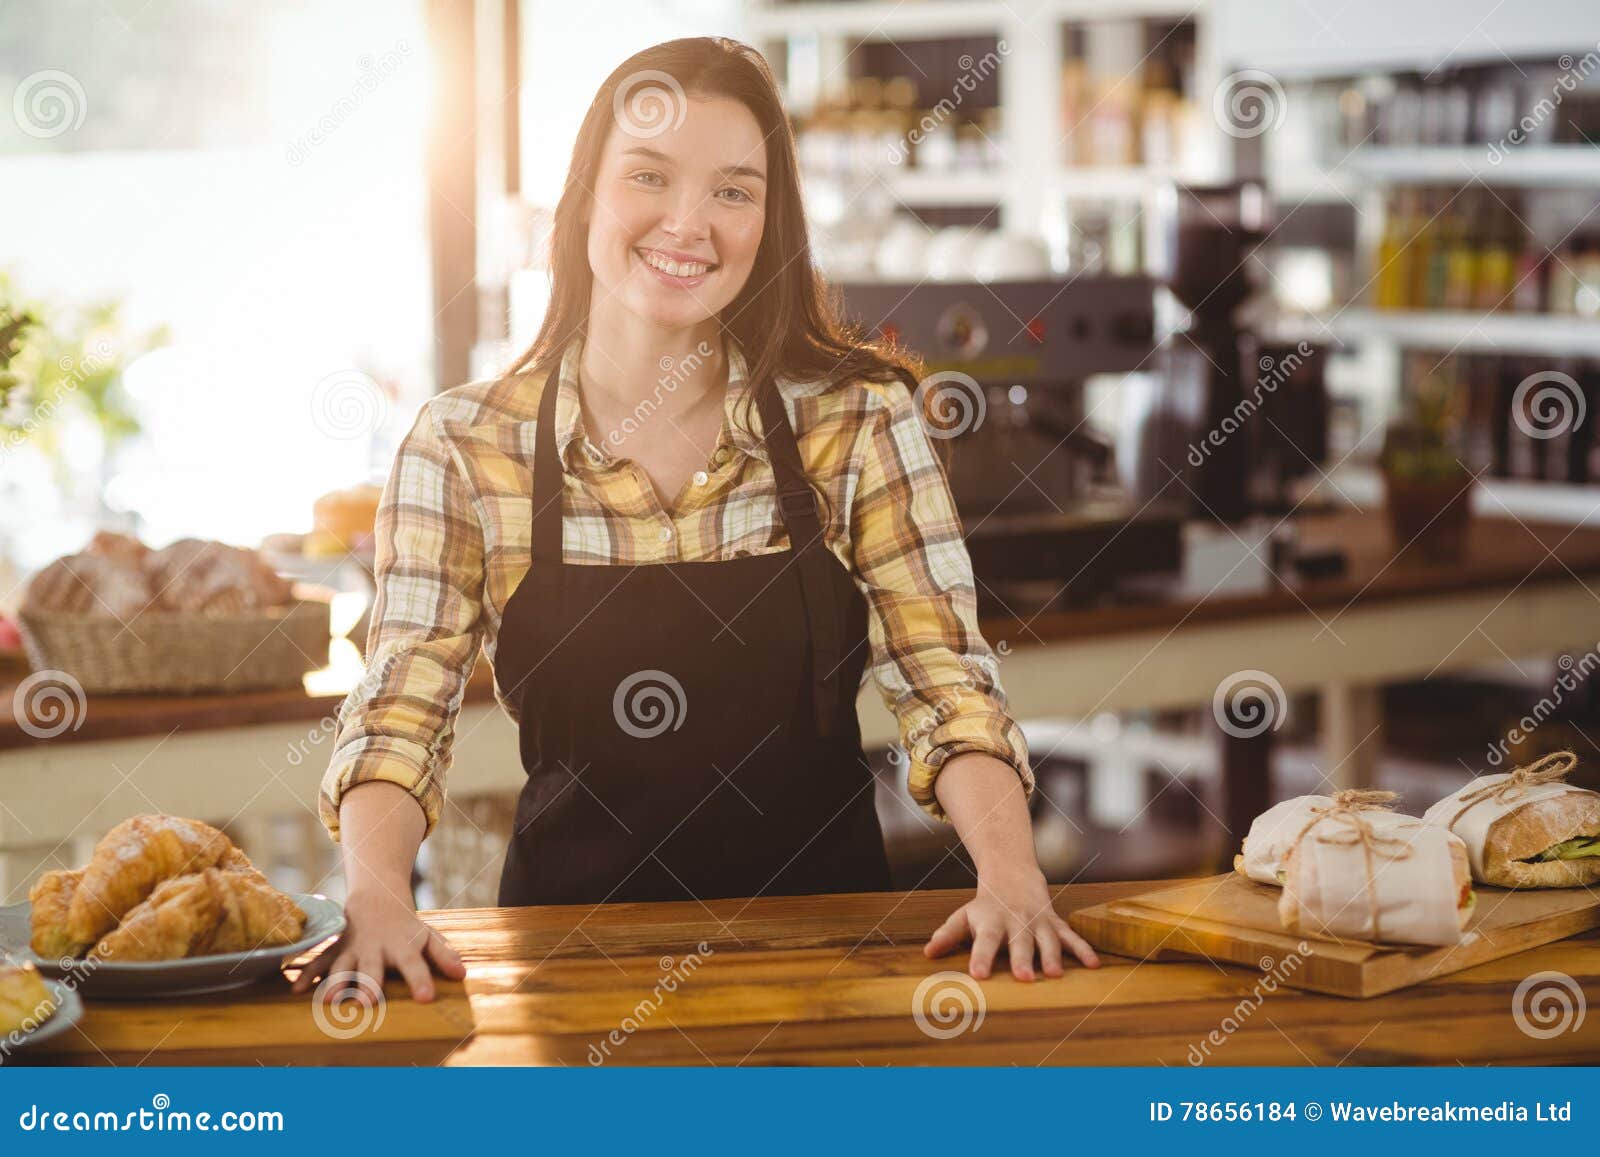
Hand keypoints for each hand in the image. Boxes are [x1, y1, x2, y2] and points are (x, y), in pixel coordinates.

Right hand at [290, 884, 464, 1002]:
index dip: (420, 980)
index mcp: (402, 947)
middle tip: (368, 1004)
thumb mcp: (428, 936)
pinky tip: (296, 990)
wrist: (376, 897)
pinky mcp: (334, 950)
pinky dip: (307, 974)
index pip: (415, 965)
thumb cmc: (406, 926)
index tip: (426, 997)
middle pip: (372, 969)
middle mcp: (375, 949)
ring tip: (328, 1002)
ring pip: (342, 967)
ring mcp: (352, 949)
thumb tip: (462, 975)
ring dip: (335, 983)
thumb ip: (444, 955)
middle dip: (369, 985)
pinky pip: (318, 962)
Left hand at [923, 865, 1099, 980]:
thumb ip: (948, 935)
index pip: (985, 941)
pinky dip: (1084, 950)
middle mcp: (1017, 922)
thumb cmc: (985, 908)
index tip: (978, 975)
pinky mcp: (1056, 926)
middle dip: (1022, 959)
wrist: (1014, 878)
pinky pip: (1072, 938)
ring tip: (1055, 975)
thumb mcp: (964, 917)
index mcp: (991, 922)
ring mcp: (1039, 924)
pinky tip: (1095, 965)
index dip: (982, 957)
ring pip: (1047, 941)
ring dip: (1052, 957)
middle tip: (1024, 979)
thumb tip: (928, 954)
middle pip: (1020, 942)